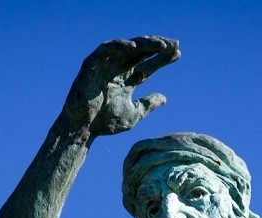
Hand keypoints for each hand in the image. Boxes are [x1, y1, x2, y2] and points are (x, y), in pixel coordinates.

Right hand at [64, 36, 180, 135]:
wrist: (83, 129)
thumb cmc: (104, 123)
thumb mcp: (134, 114)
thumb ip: (148, 104)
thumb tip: (164, 98)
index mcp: (127, 80)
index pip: (147, 65)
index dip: (162, 59)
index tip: (178, 54)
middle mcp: (117, 70)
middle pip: (140, 53)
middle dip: (157, 47)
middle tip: (174, 44)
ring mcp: (105, 66)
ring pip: (126, 48)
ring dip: (144, 44)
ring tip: (160, 44)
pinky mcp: (91, 65)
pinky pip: (105, 50)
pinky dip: (118, 46)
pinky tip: (134, 46)